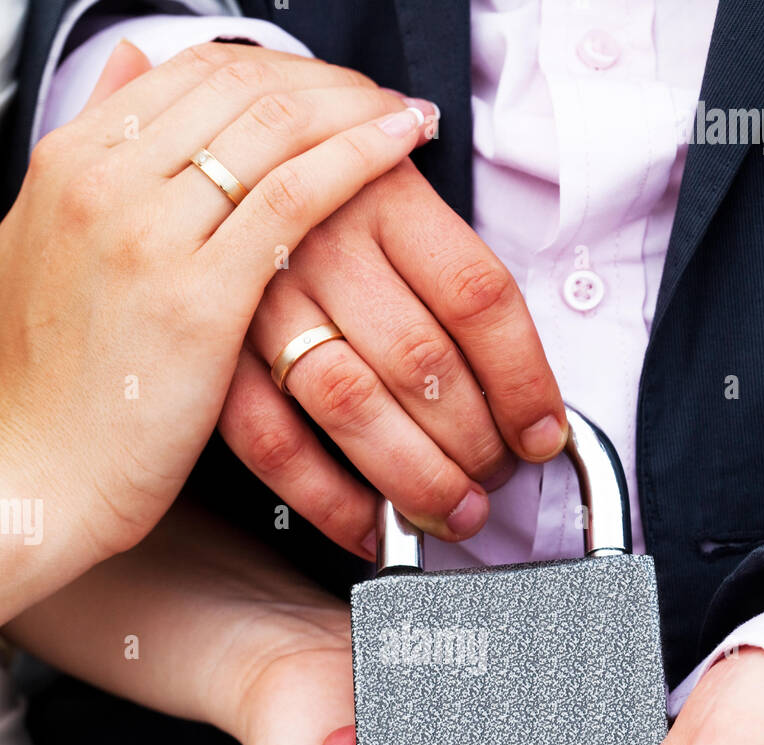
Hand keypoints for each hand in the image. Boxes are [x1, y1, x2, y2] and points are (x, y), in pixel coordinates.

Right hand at [0, 41, 433, 620]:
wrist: (38, 473)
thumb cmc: (52, 385)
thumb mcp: (48, 247)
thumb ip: (98, 160)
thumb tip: (130, 68)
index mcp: (70, 163)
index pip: (190, 71)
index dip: (272, 66)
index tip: (321, 85)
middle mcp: (107, 183)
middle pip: (239, 85)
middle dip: (322, 82)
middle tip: (373, 96)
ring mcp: (151, 235)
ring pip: (273, 127)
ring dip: (352, 109)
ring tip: (400, 116)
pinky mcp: (200, 296)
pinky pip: (295, 197)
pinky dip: (358, 159)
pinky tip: (397, 148)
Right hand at [219, 156, 568, 554]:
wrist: (189, 166)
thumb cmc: (314, 198)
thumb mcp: (390, 194)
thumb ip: (448, 271)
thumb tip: (523, 391)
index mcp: (384, 191)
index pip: (477, 295)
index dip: (523, 380)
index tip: (542, 433)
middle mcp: (320, 237)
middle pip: (421, 360)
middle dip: (474, 442)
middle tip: (495, 479)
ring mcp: (256, 298)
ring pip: (352, 405)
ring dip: (415, 476)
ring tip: (452, 511)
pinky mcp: (210, 352)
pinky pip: (272, 441)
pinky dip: (327, 498)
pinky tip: (369, 526)